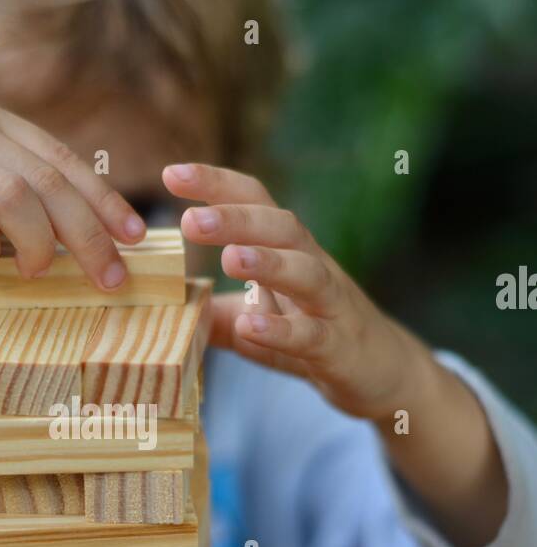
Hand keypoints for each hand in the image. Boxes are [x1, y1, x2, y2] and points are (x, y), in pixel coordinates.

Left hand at [163, 162, 422, 421]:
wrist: (383, 372)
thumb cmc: (316, 336)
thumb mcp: (259, 321)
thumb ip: (215, 314)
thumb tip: (163, 309)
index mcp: (290, 251)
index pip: (255, 203)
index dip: (217, 184)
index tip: (170, 174)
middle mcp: (314, 267)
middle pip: (281, 228)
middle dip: (236, 219)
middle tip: (190, 220)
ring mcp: (332, 306)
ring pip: (306, 273)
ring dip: (267, 262)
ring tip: (229, 259)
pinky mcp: (340, 347)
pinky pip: (313, 335)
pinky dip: (282, 330)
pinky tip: (250, 325)